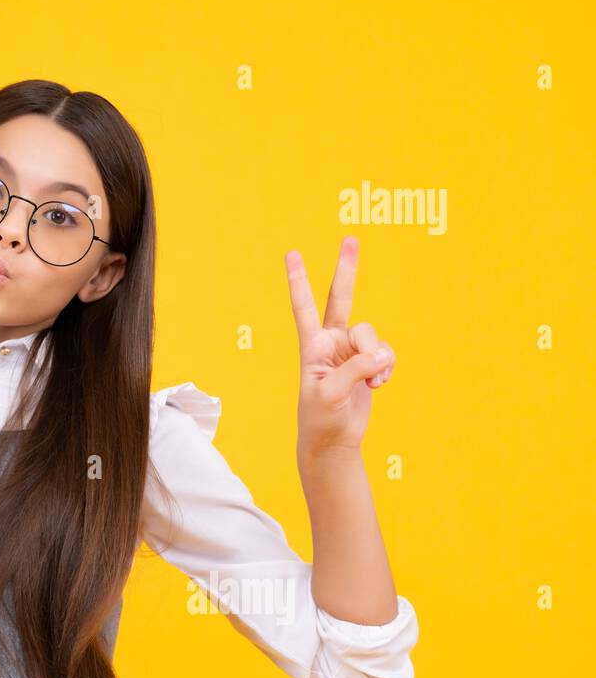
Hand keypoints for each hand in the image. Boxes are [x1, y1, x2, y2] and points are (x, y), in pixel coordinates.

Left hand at [285, 236, 395, 457]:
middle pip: (340, 299)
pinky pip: (387, 354)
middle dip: (346, 269)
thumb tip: (380, 354)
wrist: (334, 439)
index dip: (298, 281)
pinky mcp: (369, 362)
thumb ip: (355, 368)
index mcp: (312, 345)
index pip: (303, 307)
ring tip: (370, 383)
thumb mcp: (332, 393)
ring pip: (373, 335)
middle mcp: (331, 342)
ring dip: (377, 359)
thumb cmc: (321, 418)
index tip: (291, 254)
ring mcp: (351, 350)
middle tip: (350, 238)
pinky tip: (377, 386)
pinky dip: (386, 370)